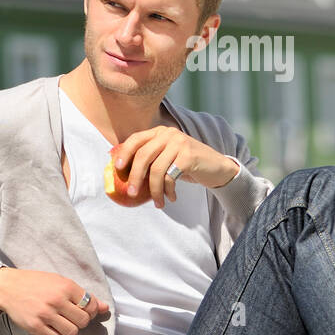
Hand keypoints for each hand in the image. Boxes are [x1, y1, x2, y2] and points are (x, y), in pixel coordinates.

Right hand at [0, 267, 108, 334]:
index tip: (84, 310)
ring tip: (63, 323)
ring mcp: (45, 315)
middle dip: (82, 321)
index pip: (90, 305)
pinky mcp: (35, 327)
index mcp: (65, 286)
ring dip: (71, 330)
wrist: (9, 287)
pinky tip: (53, 328)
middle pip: (83, 321)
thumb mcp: (60, 282)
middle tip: (73, 318)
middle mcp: (57, 300)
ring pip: (72, 332)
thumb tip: (105, 308)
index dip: (91, 311)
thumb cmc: (37, 283)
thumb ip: (82, 295)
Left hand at [112, 127, 238, 207]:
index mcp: (160, 132)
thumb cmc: (188, 165)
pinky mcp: (189, 156)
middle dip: (135, 177)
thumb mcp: (168, 158)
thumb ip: (151, 160)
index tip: (117, 168)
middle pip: (143, 155)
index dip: (124, 153)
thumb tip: (126, 175)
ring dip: (154, 190)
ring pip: (156, 170)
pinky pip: (170, 177)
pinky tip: (171, 198)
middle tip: (132, 194)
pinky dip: (168, 191)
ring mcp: (179, 143)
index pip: (136, 139)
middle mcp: (169, 134)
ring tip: (158, 202)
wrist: (217, 168)